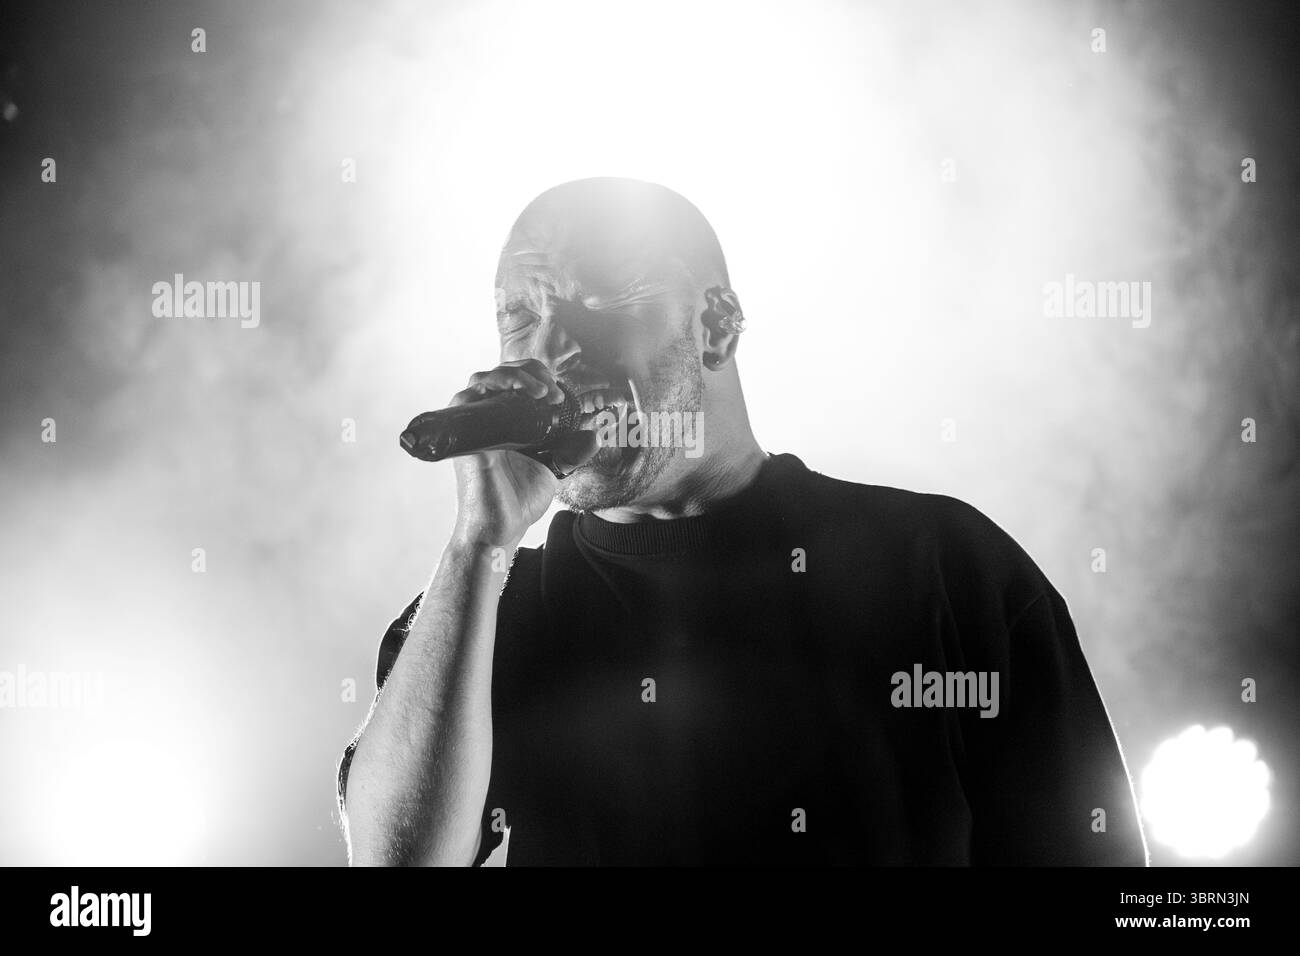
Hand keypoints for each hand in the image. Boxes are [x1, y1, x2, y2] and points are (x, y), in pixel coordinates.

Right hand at [447, 359, 597, 546]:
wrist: (502, 528)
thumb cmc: (519, 500)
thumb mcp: (555, 467)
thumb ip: (573, 449)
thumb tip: (596, 431)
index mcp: (505, 422)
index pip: (517, 382)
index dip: (540, 378)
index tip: (564, 396)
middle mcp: (486, 418)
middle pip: (502, 373)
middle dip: (532, 372)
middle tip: (556, 392)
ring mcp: (472, 424)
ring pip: (486, 377)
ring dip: (517, 375)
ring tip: (543, 391)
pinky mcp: (462, 432)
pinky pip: (469, 394)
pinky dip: (495, 384)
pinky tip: (523, 393)